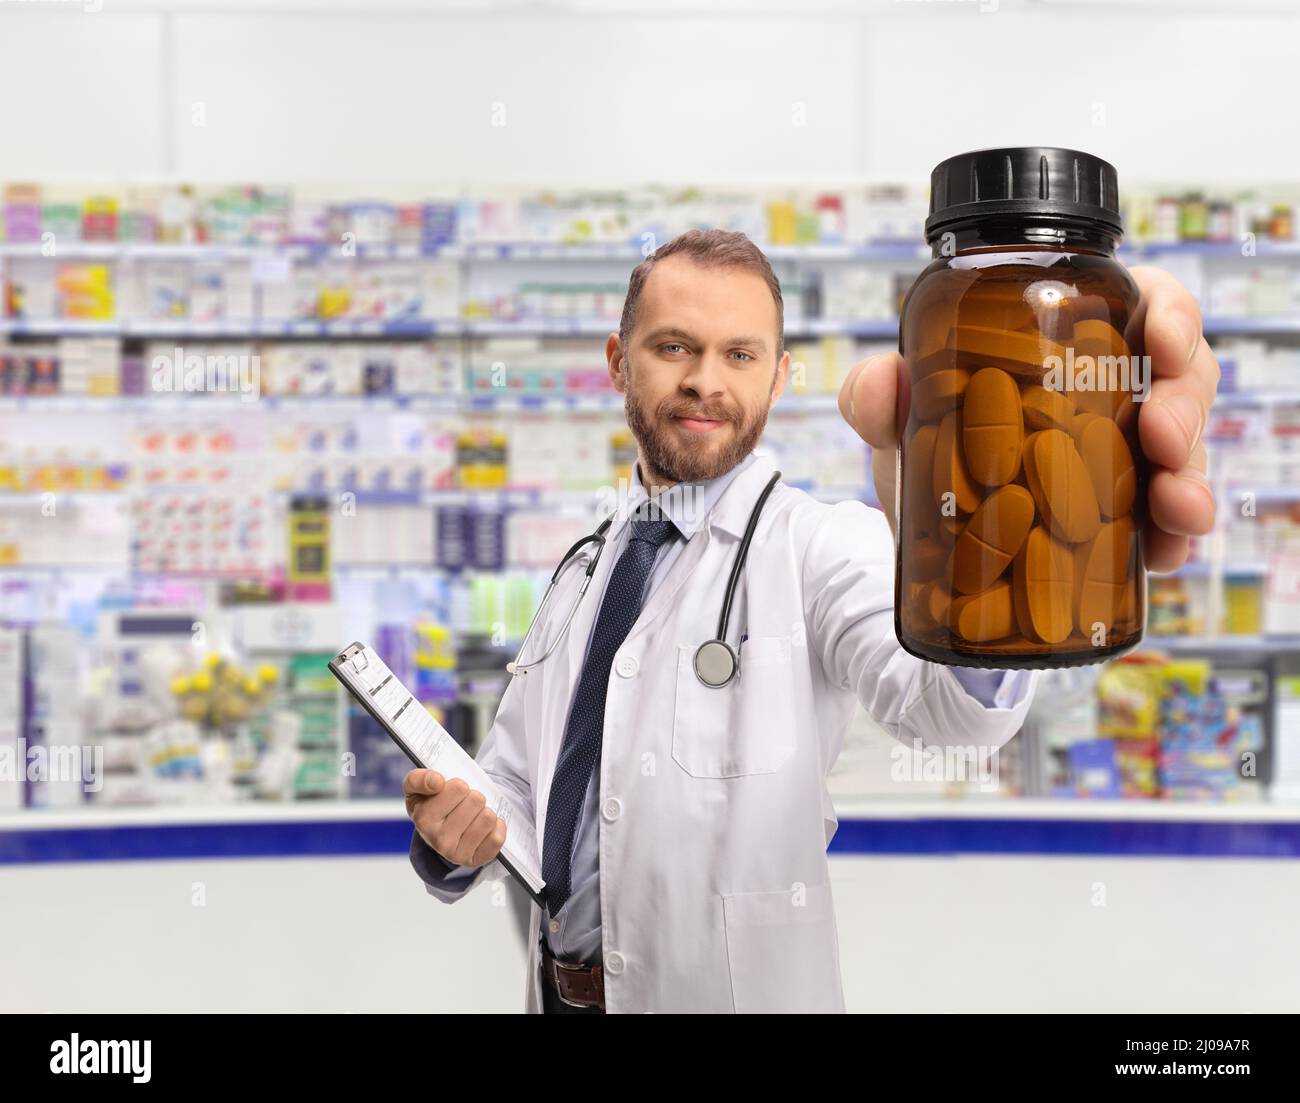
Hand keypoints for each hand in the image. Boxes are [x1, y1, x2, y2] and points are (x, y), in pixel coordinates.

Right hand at [404, 768, 506, 867]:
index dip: (459, 786)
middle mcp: (438, 840)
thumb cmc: (430, 805)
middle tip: (464, 805)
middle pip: (477, 800)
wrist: (436, 832)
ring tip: (473, 816)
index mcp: (424, 819)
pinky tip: (484, 827)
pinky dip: (496, 828)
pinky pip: (497, 839)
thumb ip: (419, 779)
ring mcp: (457, 853)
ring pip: (488, 818)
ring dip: (484, 812)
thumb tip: (436, 781)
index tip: (452, 792)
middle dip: (473, 797)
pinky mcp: (474, 861)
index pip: (459, 788)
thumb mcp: (416, 788)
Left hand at [838, 266, 1218, 571]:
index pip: (1141, 305)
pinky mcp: (1130, 522)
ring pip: (1187, 449)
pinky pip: (1171, 522)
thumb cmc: (928, 463)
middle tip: (1162, 433)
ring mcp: (1129, 459)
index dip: (1168, 312)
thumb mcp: (899, 428)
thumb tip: (882, 380)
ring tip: (1173, 503)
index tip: (1162, 337)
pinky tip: (1166, 551)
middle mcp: (1112, 395)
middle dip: (1185, 401)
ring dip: (1191, 474)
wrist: (926, 553)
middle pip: (1181, 375)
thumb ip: (874, 398)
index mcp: (1069, 347)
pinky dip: (1176, 536)